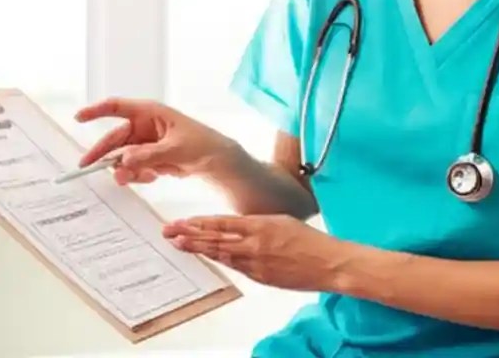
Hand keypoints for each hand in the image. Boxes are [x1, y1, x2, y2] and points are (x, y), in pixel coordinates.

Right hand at [74, 97, 238, 185]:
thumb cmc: (203, 145)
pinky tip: (151, 177)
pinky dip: (138, 175)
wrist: (219, 164)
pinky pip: (134, 167)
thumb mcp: (176, 149)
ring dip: (123, 168)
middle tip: (87, 166)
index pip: (117, 107)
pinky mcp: (150, 159)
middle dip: (103, 153)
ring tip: (129, 178)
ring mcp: (147, 144)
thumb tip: (124, 160)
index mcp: (151, 112)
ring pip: (123, 156)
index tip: (78, 118)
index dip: (96, 111)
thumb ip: (149, 155)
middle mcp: (145, 126)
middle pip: (115, 137)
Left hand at [163, 214, 350, 291]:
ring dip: (200, 249)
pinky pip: (236, 267)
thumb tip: (238, 227)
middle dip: (190, 236)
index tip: (182, 221)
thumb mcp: (281, 221)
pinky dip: (221, 260)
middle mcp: (254, 245)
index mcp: (260, 226)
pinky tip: (208, 257)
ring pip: (222, 255)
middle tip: (170, 233)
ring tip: (180, 245)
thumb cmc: (309, 240)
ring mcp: (256, 263)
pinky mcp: (261, 277)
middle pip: (215, 240)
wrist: (328, 263)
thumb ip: (257, 224)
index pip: (222, 223)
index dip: (199, 223)